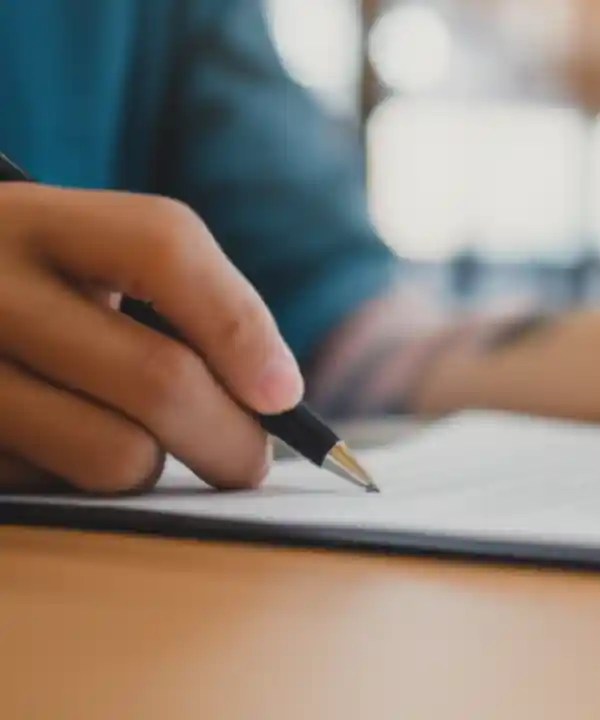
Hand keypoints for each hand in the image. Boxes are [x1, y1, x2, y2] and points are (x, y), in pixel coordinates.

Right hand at [0, 186, 302, 493]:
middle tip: (249, 461)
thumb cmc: (22, 291)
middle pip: (158, 377)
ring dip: (151, 467)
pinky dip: (76, 481)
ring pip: (115, 455)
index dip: (239, 325)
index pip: (162, 245)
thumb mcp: (77, 261)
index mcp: (31, 217)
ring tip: (133, 441)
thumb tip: (275, 394)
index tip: (283, 394)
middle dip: (232, 439)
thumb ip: (175, 299)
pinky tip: (52, 444)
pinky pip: (53, 491)